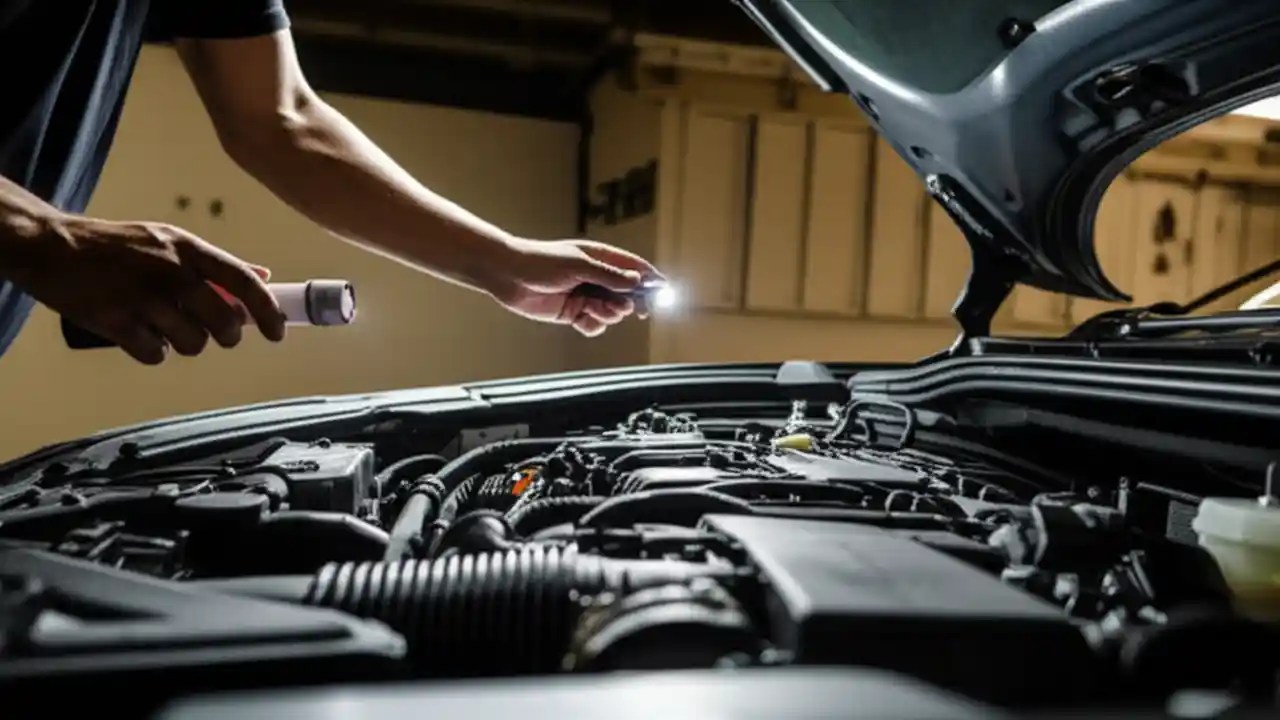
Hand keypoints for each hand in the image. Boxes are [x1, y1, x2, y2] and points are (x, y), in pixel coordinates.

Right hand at [9, 216, 284, 363]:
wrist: (53, 247)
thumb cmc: (118, 246)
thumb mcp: (169, 240)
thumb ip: (215, 263)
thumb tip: (263, 277)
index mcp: (188, 248)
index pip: (243, 282)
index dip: (268, 312)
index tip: (278, 333)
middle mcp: (171, 271)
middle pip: (224, 322)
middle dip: (227, 337)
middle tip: (216, 335)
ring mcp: (143, 297)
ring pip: (193, 343)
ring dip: (185, 344)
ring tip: (166, 328)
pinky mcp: (116, 321)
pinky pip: (155, 355)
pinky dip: (152, 352)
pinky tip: (141, 336)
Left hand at [489, 239, 662, 336]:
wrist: (508, 275)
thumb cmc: (541, 261)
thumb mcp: (579, 265)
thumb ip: (609, 276)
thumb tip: (636, 281)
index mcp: (601, 258)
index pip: (634, 268)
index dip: (650, 280)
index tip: (664, 292)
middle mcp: (596, 277)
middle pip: (628, 294)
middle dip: (631, 303)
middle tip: (634, 310)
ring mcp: (585, 296)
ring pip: (612, 312)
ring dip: (608, 314)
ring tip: (594, 309)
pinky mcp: (573, 313)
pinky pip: (594, 325)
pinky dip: (592, 326)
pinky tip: (581, 320)